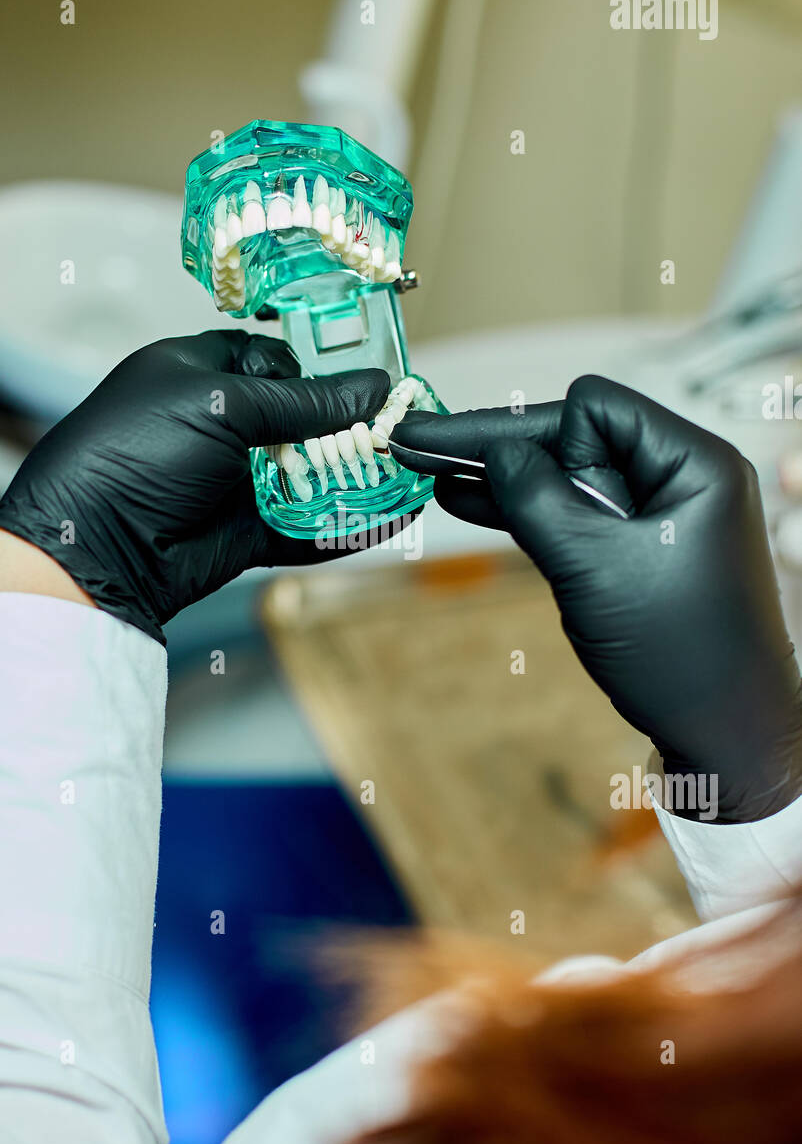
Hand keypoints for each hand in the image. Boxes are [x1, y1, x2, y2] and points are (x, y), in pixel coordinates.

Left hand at [0, 330, 393, 642]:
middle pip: (299, 420)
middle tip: (399, 431)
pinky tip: (390, 520)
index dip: (318, 366)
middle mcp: (217, 424)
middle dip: (348, 428)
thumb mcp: (223, 406)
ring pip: (307, 476)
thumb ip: (303, 402)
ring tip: (408, 475)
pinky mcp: (243, 532)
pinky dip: (345, 526)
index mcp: (198, 372)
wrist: (95, 549)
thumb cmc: (135, 452)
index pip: (272, 357)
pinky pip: (305, 527)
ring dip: (355, 477)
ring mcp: (231, 482)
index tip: (370, 379)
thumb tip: (373, 390)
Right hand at [391, 375, 801, 821]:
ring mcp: (657, 515)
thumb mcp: (594, 568)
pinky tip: (469, 502)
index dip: (543, 436)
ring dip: (502, 481)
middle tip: (418, 442)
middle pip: (574, 439)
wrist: (725, 735)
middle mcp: (678, 477)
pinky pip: (573, 515)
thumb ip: (538, 500)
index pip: (596, 408)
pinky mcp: (637, 551)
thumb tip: (496, 450)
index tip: (488, 469)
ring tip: (428, 472)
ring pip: (565, 478)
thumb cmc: (681, 654)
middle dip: (500, 447)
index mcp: (692, 463)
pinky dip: (526, 512)